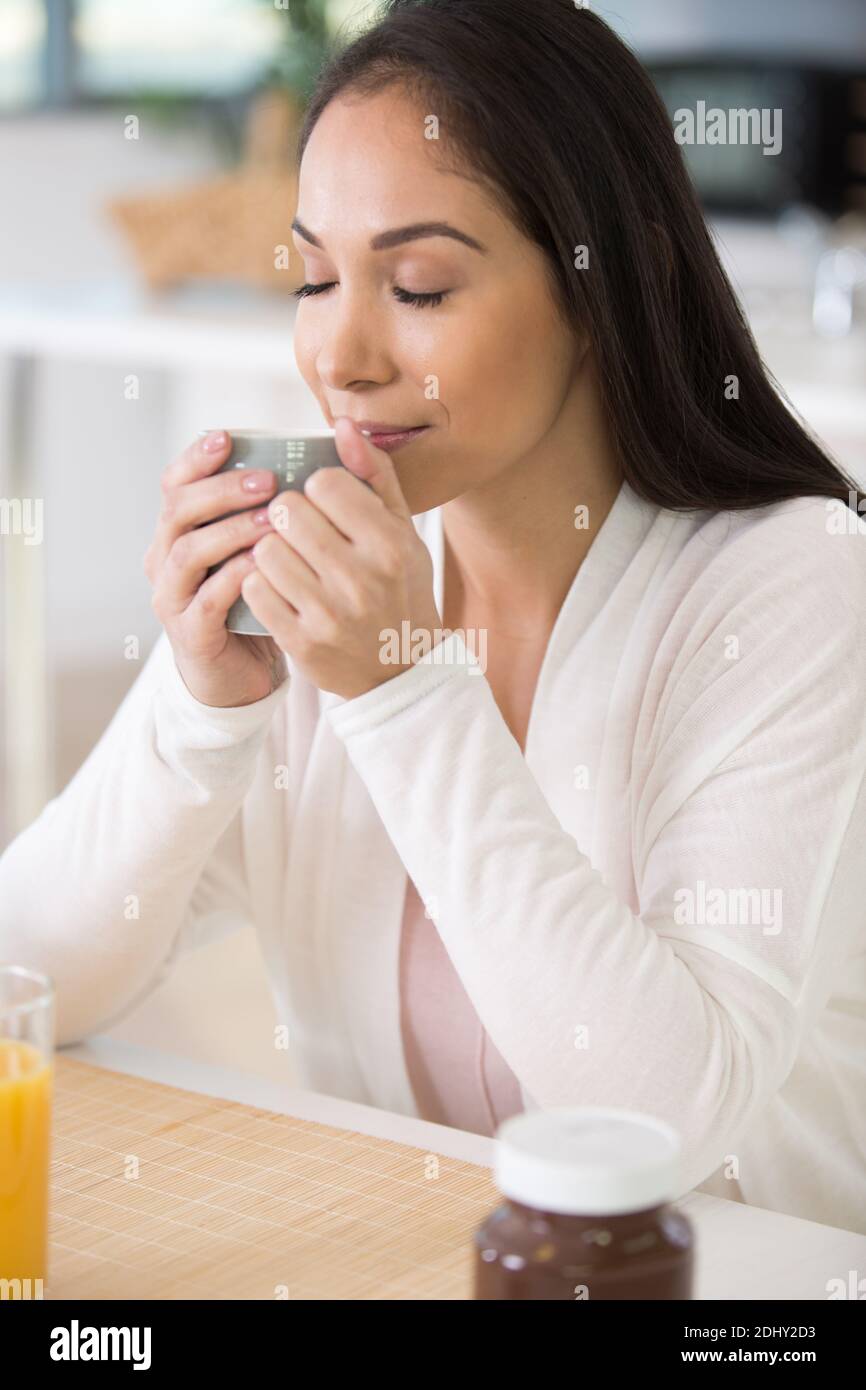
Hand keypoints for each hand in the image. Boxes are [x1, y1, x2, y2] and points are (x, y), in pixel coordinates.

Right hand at [145, 431, 287, 707]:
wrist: (242, 675)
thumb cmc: (258, 603)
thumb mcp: (262, 551)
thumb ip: (274, 508)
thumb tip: (315, 458)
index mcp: (179, 532)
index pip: (174, 483)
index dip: (195, 458)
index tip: (227, 437)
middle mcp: (165, 559)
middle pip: (177, 510)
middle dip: (220, 489)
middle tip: (266, 479)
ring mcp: (172, 597)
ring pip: (187, 551)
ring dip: (229, 530)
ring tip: (270, 518)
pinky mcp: (190, 632)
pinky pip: (207, 599)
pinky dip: (234, 578)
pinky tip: (263, 564)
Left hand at [241, 418, 441, 698]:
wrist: (401, 670)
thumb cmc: (400, 589)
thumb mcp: (403, 532)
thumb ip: (375, 476)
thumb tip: (342, 424)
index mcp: (389, 545)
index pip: (323, 484)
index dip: (317, 488)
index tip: (324, 504)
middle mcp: (361, 579)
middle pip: (288, 512)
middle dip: (288, 514)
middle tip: (298, 528)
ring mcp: (329, 614)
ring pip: (265, 550)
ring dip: (270, 549)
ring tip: (289, 557)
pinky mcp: (301, 642)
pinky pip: (255, 590)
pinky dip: (260, 583)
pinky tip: (279, 586)